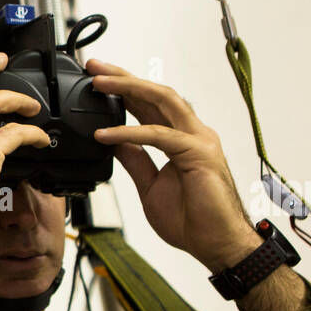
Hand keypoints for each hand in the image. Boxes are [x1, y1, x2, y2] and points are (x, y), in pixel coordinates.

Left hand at [87, 58, 261, 272]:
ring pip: (162, 101)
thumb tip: (116, 141)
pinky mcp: (198, 153)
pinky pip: (159, 136)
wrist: (216, 244)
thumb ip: (135, 161)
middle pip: (156, 94)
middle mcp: (192, 133)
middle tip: (94, 66)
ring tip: (100, 84)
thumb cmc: (191, 220)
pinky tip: (106, 134)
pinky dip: (130, 132)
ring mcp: (198, 140)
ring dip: (128, 89)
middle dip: (124, 78)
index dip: (125, 90)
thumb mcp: (150, 185)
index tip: (97, 80)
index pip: (150, 106)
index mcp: (182, 139)